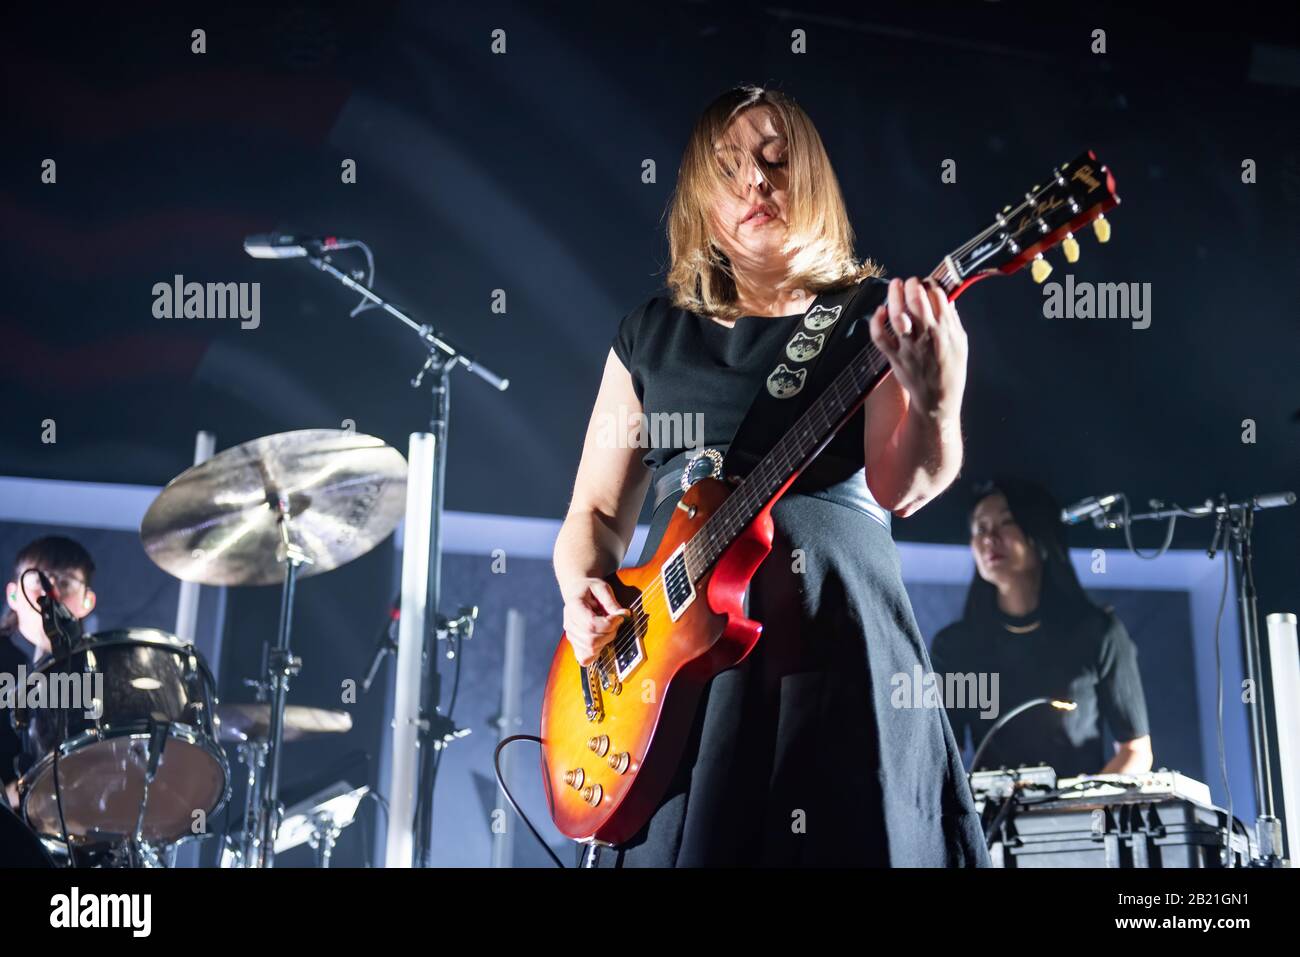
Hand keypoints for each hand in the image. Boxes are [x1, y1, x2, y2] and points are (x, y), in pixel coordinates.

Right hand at [561, 576, 629, 666]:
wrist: (577, 591)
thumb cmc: (589, 589)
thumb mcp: (601, 587)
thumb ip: (611, 601)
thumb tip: (623, 615)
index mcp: (573, 607)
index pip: (591, 624)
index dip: (610, 624)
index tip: (619, 616)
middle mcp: (569, 623)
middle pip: (591, 640)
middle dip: (610, 633)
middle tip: (616, 622)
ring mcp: (571, 636)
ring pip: (590, 650)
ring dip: (606, 641)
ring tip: (609, 629)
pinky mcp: (575, 644)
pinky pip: (585, 658)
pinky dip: (597, 653)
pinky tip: (602, 640)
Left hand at [869, 276, 967, 421]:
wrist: (937, 399)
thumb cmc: (951, 370)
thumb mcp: (961, 342)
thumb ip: (952, 320)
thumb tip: (946, 299)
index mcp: (946, 329)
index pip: (937, 296)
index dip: (930, 284)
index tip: (927, 283)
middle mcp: (927, 335)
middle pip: (916, 301)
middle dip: (912, 285)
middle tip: (910, 281)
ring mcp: (909, 346)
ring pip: (898, 316)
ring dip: (895, 296)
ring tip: (895, 285)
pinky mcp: (894, 357)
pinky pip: (880, 337)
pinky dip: (877, 322)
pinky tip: (880, 311)